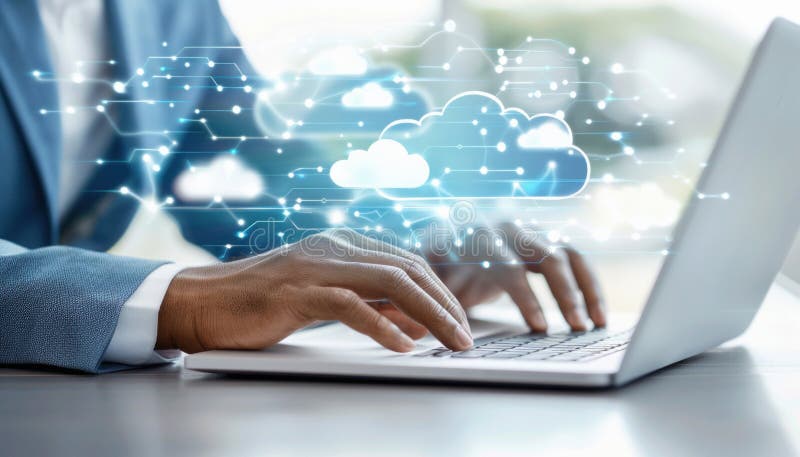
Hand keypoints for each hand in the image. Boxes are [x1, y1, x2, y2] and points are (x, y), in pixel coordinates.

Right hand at [156, 230, 472, 353]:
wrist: (203, 302)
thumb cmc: (264, 303)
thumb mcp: (327, 299)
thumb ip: (371, 303)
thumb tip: (418, 322)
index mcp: (346, 244)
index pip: (409, 263)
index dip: (442, 293)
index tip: (461, 322)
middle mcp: (336, 247)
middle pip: (409, 270)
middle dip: (446, 305)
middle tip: (467, 337)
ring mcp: (317, 265)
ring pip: (391, 283)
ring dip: (429, 315)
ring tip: (451, 342)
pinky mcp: (297, 290)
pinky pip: (351, 305)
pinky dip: (383, 327)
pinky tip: (404, 347)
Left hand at [428, 223, 604, 331]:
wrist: (449, 232)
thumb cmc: (440, 260)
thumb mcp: (432, 271)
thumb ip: (437, 286)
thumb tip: (438, 313)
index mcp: (481, 236)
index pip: (511, 267)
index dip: (527, 298)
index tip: (540, 327)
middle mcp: (512, 228)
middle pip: (548, 257)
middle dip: (565, 294)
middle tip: (576, 327)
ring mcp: (533, 231)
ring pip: (569, 255)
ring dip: (586, 290)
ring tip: (595, 325)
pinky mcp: (548, 241)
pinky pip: (577, 260)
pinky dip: (591, 286)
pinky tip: (598, 316)